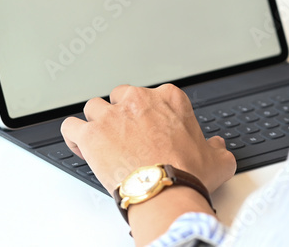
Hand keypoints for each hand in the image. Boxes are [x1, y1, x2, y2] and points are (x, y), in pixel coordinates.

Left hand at [61, 84, 236, 195]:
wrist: (166, 191)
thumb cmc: (188, 174)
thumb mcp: (217, 160)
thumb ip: (217, 148)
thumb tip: (217, 147)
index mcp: (169, 99)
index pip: (152, 96)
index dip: (148, 115)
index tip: (148, 131)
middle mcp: (138, 100)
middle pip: (120, 97)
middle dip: (121, 114)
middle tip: (126, 137)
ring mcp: (112, 115)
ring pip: (94, 107)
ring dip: (96, 123)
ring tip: (102, 143)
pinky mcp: (91, 134)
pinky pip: (71, 126)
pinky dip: (73, 136)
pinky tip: (80, 146)